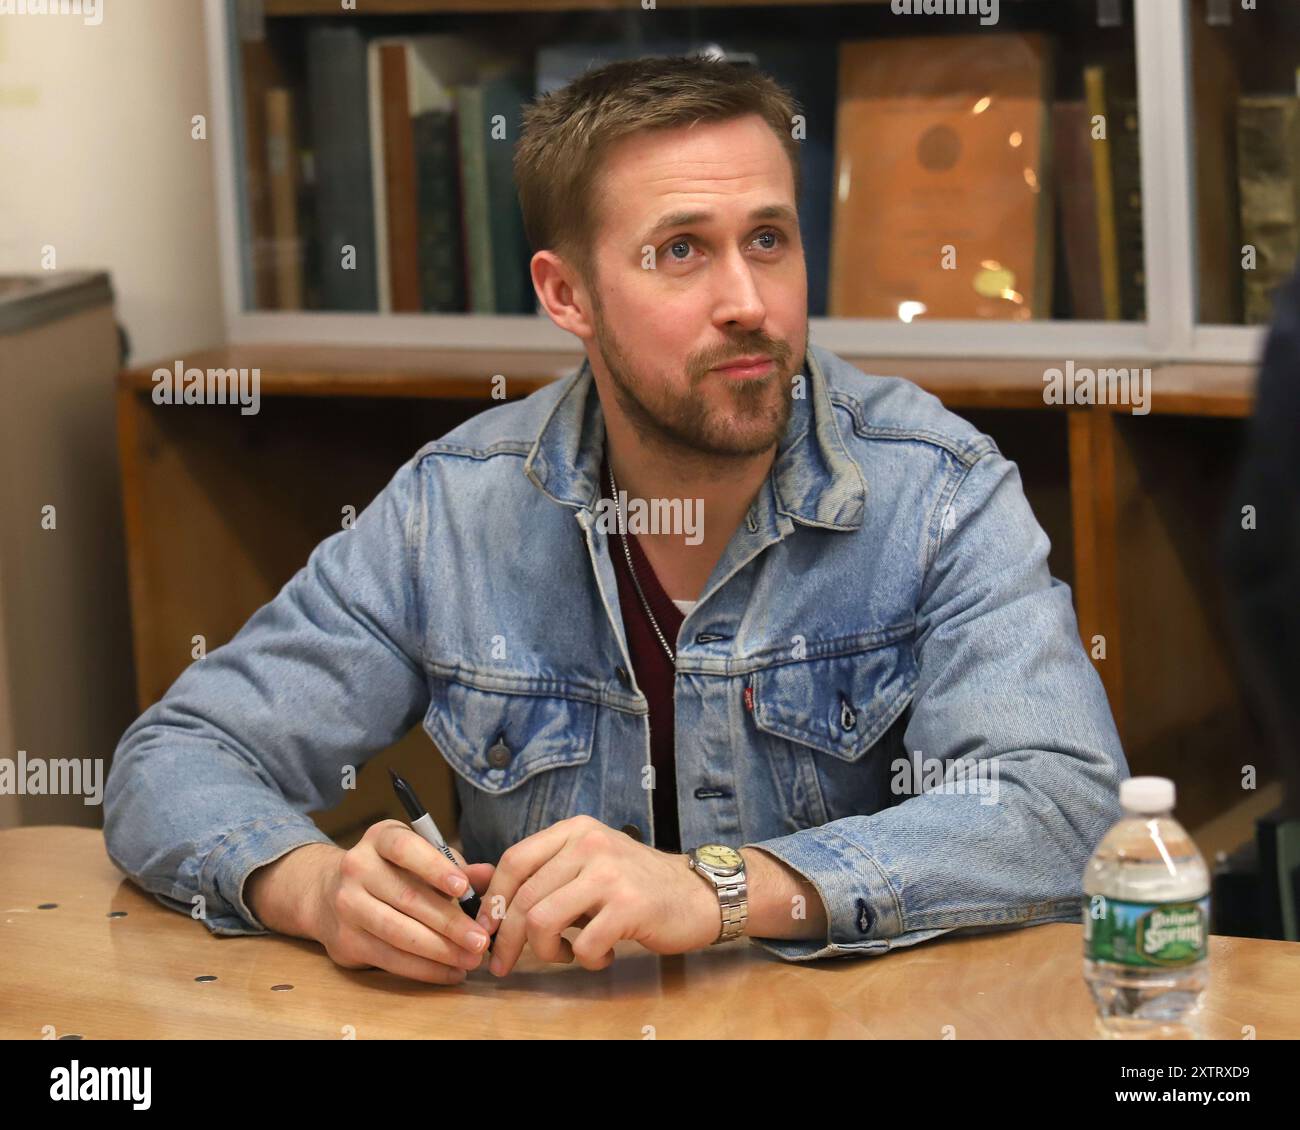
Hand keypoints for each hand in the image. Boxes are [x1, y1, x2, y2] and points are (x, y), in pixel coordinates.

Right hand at [306, 819, 494, 984]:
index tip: (462, 887)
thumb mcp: (419, 858)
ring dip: (440, 951)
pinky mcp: (345, 941)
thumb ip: (455, 866)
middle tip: (481, 940)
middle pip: (407, 897)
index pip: (405, 848)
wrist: (328, 893)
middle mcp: (357, 867)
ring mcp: (347, 905)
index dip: (434, 867)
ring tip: (470, 960)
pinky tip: (450, 972)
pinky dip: (425, 969)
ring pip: (398, 933)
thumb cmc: (391, 872)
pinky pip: (390, 959)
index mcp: (380, 838)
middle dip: (449, 923)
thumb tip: (490, 875)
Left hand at [476, 815, 721, 974]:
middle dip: (507, 939)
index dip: (492, 900)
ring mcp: (609, 873)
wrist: (697, 894)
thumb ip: (537, 871)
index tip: (485, 932)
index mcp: (574, 830)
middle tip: (503, 965)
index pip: (514, 860)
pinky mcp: (629, 906)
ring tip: (567, 954)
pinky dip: (587, 960)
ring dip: (546, 951)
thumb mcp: (584, 865)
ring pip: (542, 920)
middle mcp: (589, 844)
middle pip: (524, 896)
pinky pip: (583, 945)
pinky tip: (603, 954)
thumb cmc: (635, 884)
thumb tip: (473, 879)